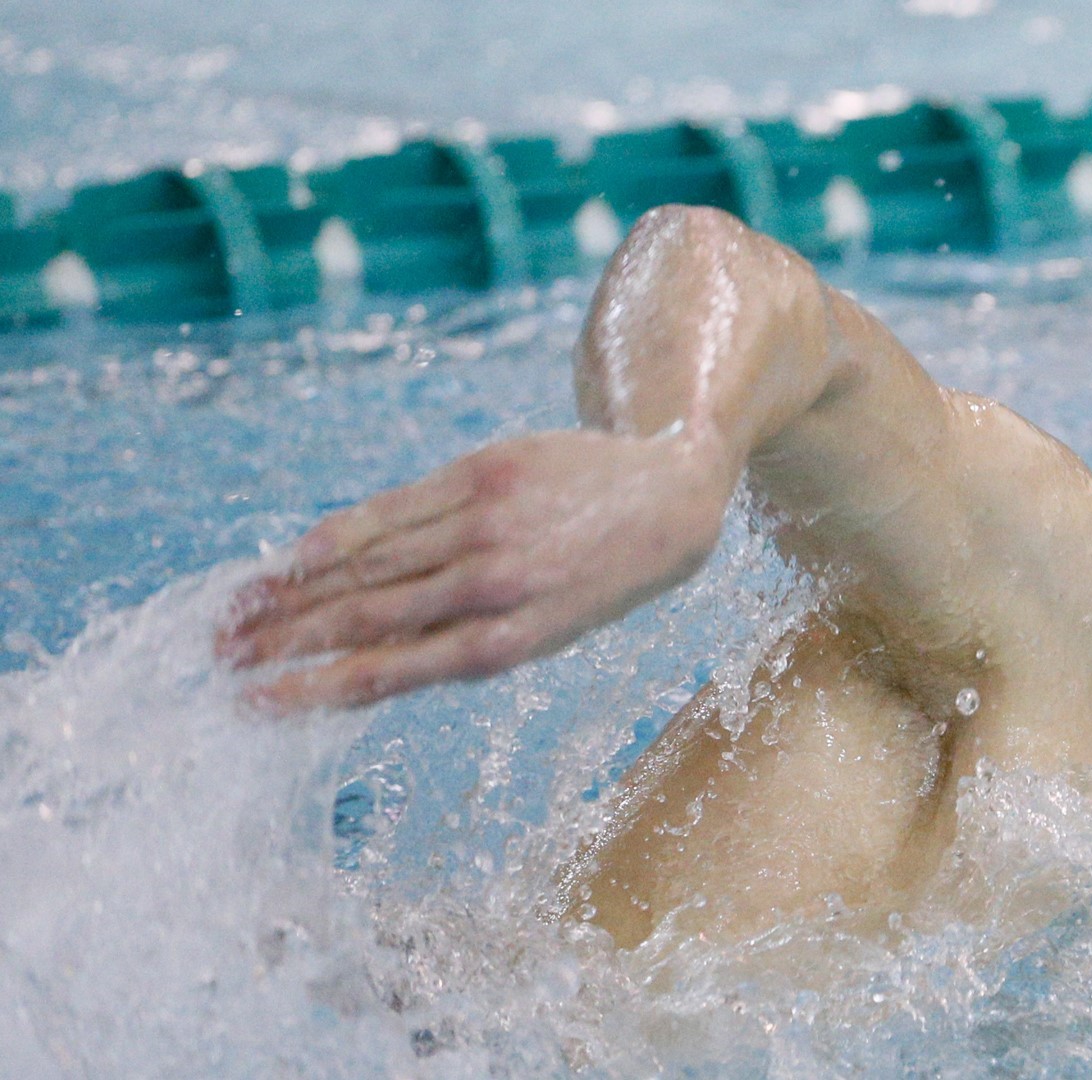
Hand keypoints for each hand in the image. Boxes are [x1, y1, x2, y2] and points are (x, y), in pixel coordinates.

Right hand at [218, 428, 735, 710]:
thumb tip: (361, 663)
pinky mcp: (484, 472)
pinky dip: (340, 533)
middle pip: (365, 616)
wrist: (669, 499)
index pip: (391, 669)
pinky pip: (394, 507)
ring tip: (238, 611)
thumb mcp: (543, 630)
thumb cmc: (593, 577)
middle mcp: (495, 585)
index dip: (315, 688)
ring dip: (293, 589)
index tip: (255, 703)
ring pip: (369, 561)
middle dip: (285, 641)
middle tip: (222, 659)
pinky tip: (294, 556)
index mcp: (511, 641)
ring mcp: (488, 524)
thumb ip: (459, 641)